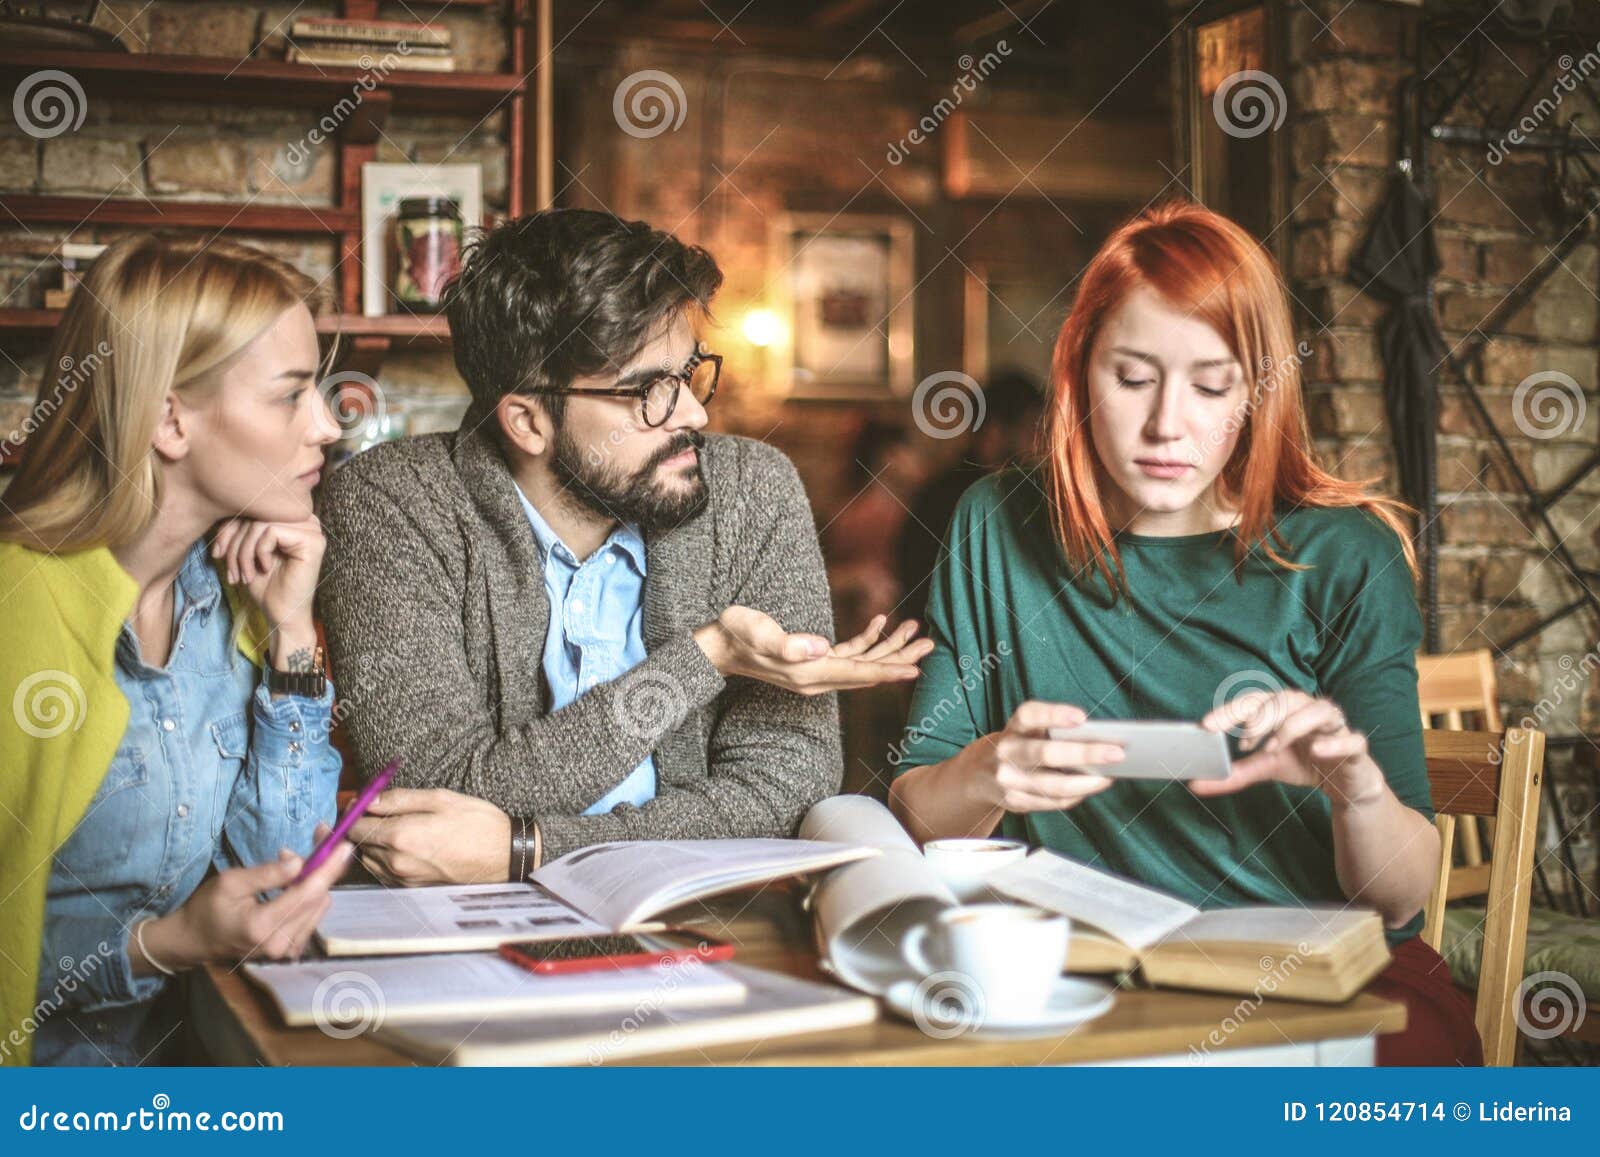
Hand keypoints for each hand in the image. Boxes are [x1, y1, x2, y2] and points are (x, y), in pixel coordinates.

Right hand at [135, 824, 352, 971]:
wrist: (195, 940)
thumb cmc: (208, 907)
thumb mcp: (231, 882)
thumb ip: (268, 874)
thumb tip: (300, 861)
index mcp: (263, 926)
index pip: (307, 893)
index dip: (328, 868)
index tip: (345, 846)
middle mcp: (281, 943)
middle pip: (318, 898)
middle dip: (323, 867)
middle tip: (320, 840)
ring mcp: (287, 950)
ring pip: (319, 906)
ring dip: (314, 881)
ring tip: (292, 866)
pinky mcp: (291, 949)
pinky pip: (312, 915)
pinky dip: (308, 896)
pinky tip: (292, 885)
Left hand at [211, 515, 325, 648]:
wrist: (281, 615)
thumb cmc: (265, 585)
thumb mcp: (244, 550)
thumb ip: (239, 526)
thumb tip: (221, 505)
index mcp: (291, 517)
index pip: (252, 506)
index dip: (229, 529)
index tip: (219, 555)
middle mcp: (305, 519)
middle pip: (256, 513)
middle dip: (234, 543)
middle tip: (230, 569)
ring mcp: (312, 529)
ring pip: (260, 523)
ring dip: (244, 551)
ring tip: (244, 573)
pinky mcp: (313, 542)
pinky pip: (271, 532)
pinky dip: (259, 552)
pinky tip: (264, 569)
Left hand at [349, 787, 511, 885]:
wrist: (504, 856)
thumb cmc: (476, 823)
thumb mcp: (440, 798)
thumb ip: (399, 799)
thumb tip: (368, 799)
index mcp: (401, 835)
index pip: (354, 826)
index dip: (353, 811)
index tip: (361, 802)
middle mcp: (396, 861)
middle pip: (359, 844)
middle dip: (362, 826)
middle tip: (376, 811)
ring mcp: (404, 878)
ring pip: (370, 859)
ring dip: (373, 843)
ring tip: (393, 827)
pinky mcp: (412, 888)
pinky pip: (384, 872)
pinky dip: (385, 858)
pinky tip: (404, 846)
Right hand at [694, 607, 932, 695]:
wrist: (719, 647)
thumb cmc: (737, 635)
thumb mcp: (758, 633)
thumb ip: (788, 643)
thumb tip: (821, 648)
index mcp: (809, 673)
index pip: (857, 673)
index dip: (889, 670)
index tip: (917, 668)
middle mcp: (817, 676)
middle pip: (868, 671)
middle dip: (901, 658)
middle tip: (930, 644)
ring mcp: (817, 670)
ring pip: (863, 663)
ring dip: (890, 648)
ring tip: (916, 630)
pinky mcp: (813, 660)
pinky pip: (849, 654)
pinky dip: (868, 640)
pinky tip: (881, 623)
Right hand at [964, 701, 1124, 812]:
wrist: (979, 773)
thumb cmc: (1019, 745)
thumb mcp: (1027, 732)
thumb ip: (1054, 733)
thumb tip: (1099, 743)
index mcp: (1013, 727)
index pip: (1029, 715)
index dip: (1054, 714)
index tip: (1082, 717)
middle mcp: (1006, 751)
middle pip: (1045, 753)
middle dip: (1084, 754)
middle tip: (1117, 753)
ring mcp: (1007, 779)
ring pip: (1052, 785)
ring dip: (1086, 783)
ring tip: (1109, 777)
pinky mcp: (1014, 801)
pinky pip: (1051, 802)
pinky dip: (1074, 796)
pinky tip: (1090, 788)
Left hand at [1194, 689, 1384, 807]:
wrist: (1343, 782)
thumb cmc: (1304, 763)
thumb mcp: (1266, 767)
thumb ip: (1234, 773)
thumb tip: (1196, 784)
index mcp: (1284, 709)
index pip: (1254, 701)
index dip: (1231, 710)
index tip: (1207, 725)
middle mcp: (1308, 709)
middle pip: (1284, 699)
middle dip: (1261, 717)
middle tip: (1244, 741)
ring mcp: (1334, 725)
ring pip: (1317, 711)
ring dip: (1291, 726)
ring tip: (1272, 748)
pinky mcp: (1354, 745)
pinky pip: (1350, 738)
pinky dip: (1334, 742)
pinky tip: (1316, 749)